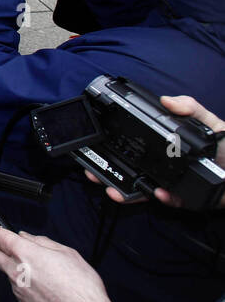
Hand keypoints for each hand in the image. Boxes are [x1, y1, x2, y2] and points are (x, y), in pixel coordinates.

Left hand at [0, 218, 118, 301]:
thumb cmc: (82, 289)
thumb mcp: (68, 254)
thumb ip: (43, 242)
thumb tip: (29, 238)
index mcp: (26, 254)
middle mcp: (17, 271)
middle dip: (1, 248)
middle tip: (16, 248)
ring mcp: (18, 289)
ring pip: (8, 272)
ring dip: (18, 268)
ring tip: (45, 273)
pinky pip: (18, 288)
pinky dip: (26, 284)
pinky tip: (45, 287)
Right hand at [85, 95, 224, 208]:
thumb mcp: (211, 123)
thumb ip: (192, 109)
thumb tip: (167, 100)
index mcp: (165, 147)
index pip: (136, 146)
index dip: (116, 146)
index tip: (99, 142)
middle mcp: (163, 166)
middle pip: (129, 169)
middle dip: (107, 172)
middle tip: (91, 172)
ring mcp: (171, 183)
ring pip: (140, 188)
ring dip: (123, 190)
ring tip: (111, 188)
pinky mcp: (184, 199)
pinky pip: (167, 201)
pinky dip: (160, 198)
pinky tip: (157, 192)